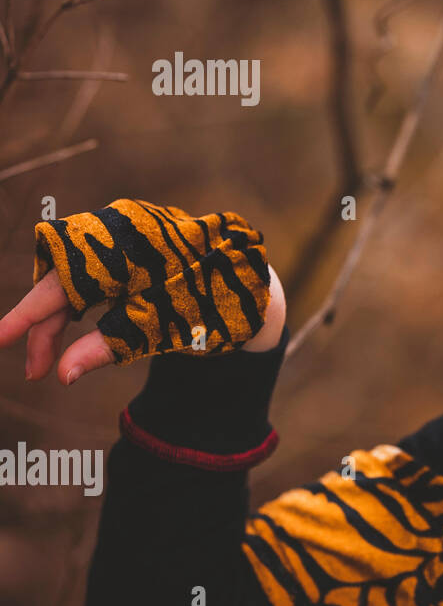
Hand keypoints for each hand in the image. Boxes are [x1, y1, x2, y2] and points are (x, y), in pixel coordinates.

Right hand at [0, 198, 283, 382]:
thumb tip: (60, 376)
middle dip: (44, 326)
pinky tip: (67, 332)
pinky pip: (88, 273)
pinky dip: (77, 303)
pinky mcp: (127, 243)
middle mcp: (121, 229)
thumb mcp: (159, 331)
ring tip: (47, 362)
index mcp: (128, 249)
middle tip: (36, 371)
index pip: (63, 283)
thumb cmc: (211, 305)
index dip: (28, 316)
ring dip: (58, 318)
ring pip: (72, 278)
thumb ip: (108, 348)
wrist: (251, 285)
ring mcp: (124, 232)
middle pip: (61, 280)